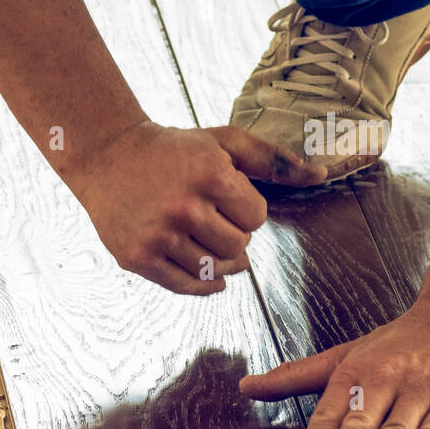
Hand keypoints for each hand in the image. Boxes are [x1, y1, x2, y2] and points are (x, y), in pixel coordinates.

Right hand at [68, 121, 325, 293]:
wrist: (109, 155)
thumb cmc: (177, 148)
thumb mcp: (225, 142)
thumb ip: (274, 160)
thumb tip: (321, 175)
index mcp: (209, 176)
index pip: (256, 218)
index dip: (246, 209)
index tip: (226, 197)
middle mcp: (183, 208)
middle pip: (239, 248)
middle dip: (233, 234)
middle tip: (213, 217)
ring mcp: (157, 236)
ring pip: (215, 270)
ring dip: (218, 258)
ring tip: (204, 237)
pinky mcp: (137, 258)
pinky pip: (185, 286)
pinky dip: (204, 284)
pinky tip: (211, 277)